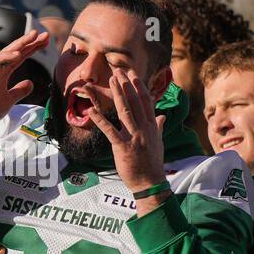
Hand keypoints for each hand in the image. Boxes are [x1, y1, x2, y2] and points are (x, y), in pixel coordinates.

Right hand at [0, 29, 49, 136]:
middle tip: (45, 35)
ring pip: (5, 51)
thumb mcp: (9, 100)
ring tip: (33, 37)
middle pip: (15, 50)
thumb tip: (31, 83)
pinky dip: (6, 56)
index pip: (20, 56)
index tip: (46, 43)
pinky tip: (18, 54)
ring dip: (19, 43)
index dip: (32, 48)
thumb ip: (19, 90)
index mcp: (3, 72)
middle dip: (30, 42)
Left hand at [86, 69, 166, 204]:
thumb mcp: (158, 143)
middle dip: (126, 85)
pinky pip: (109, 130)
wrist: (150, 182)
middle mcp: (144, 129)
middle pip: (134, 102)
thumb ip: (159, 127)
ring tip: (110, 81)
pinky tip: (91, 110)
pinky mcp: (122, 147)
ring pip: (125, 111)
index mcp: (151, 127)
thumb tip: (162, 116)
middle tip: (119, 71)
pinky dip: (100, 120)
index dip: (139, 88)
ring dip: (117, 95)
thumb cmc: (153, 164)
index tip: (133, 75)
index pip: (145, 103)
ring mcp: (133, 137)